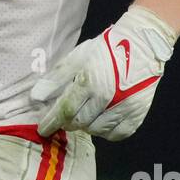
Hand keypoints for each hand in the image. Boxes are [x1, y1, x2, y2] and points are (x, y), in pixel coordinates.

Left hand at [30, 6, 176, 140]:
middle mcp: (107, 97)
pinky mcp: (137, 113)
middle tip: (67, 117)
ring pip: (96, 130)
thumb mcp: (78, 57)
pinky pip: (116, 134)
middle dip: (68, 123)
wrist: (142, 44)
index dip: (51, 122)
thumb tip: (37, 97)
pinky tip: (101, 121)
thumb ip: (56, 78)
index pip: (64, 110)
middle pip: (79, 123)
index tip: (43, 129)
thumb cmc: (107, 49)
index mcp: (89, 81)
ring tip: (86, 114)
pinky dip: (106, 131)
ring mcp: (124, 107)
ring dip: (86, 126)